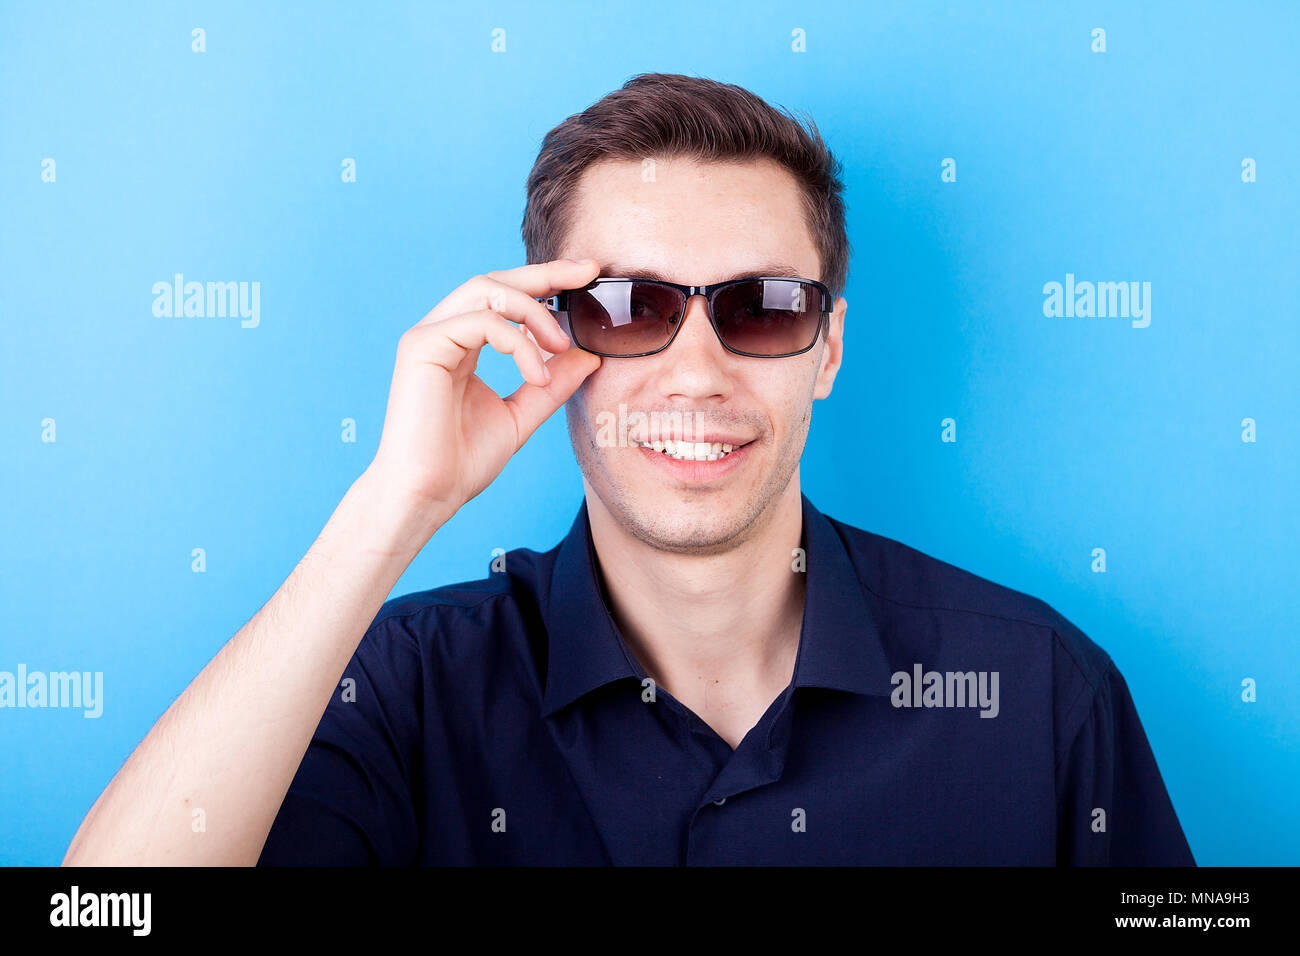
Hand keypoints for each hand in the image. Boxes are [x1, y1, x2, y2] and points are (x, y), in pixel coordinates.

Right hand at [365, 258, 601, 532]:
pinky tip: (537, 374)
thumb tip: (590, 355)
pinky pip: (481, 321)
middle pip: (495, 279)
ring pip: (487, 290)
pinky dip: (518, 343)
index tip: (587, 276)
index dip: (546, 281)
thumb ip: (551, 384)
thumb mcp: (522, 414)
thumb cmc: (462, 462)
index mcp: (462, 343)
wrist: (427, 494)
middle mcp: (442, 332)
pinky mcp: (422, 345)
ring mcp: (429, 335)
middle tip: (587, 273)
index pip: (505, 297)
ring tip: (561, 346)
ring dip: (535, 313)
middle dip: (545, 272)